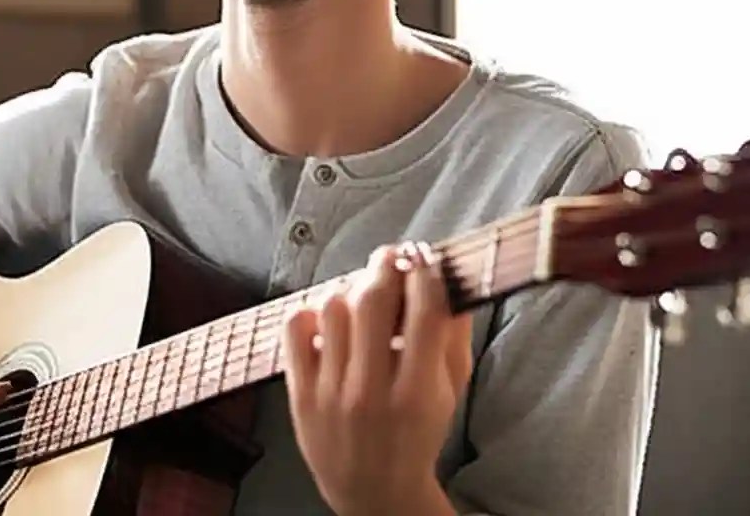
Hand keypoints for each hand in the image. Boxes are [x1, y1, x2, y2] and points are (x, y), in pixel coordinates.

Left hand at [281, 242, 470, 515]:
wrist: (373, 492)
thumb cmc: (418, 435)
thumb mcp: (451, 392)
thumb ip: (455, 338)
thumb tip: (453, 281)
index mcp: (418, 393)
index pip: (425, 312)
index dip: (426, 273)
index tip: (425, 258)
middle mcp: (372, 392)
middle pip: (374, 301)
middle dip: (386, 266)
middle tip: (392, 258)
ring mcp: (331, 394)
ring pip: (333, 309)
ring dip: (350, 289)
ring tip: (361, 293)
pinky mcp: (300, 396)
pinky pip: (295, 330)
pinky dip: (311, 312)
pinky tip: (328, 318)